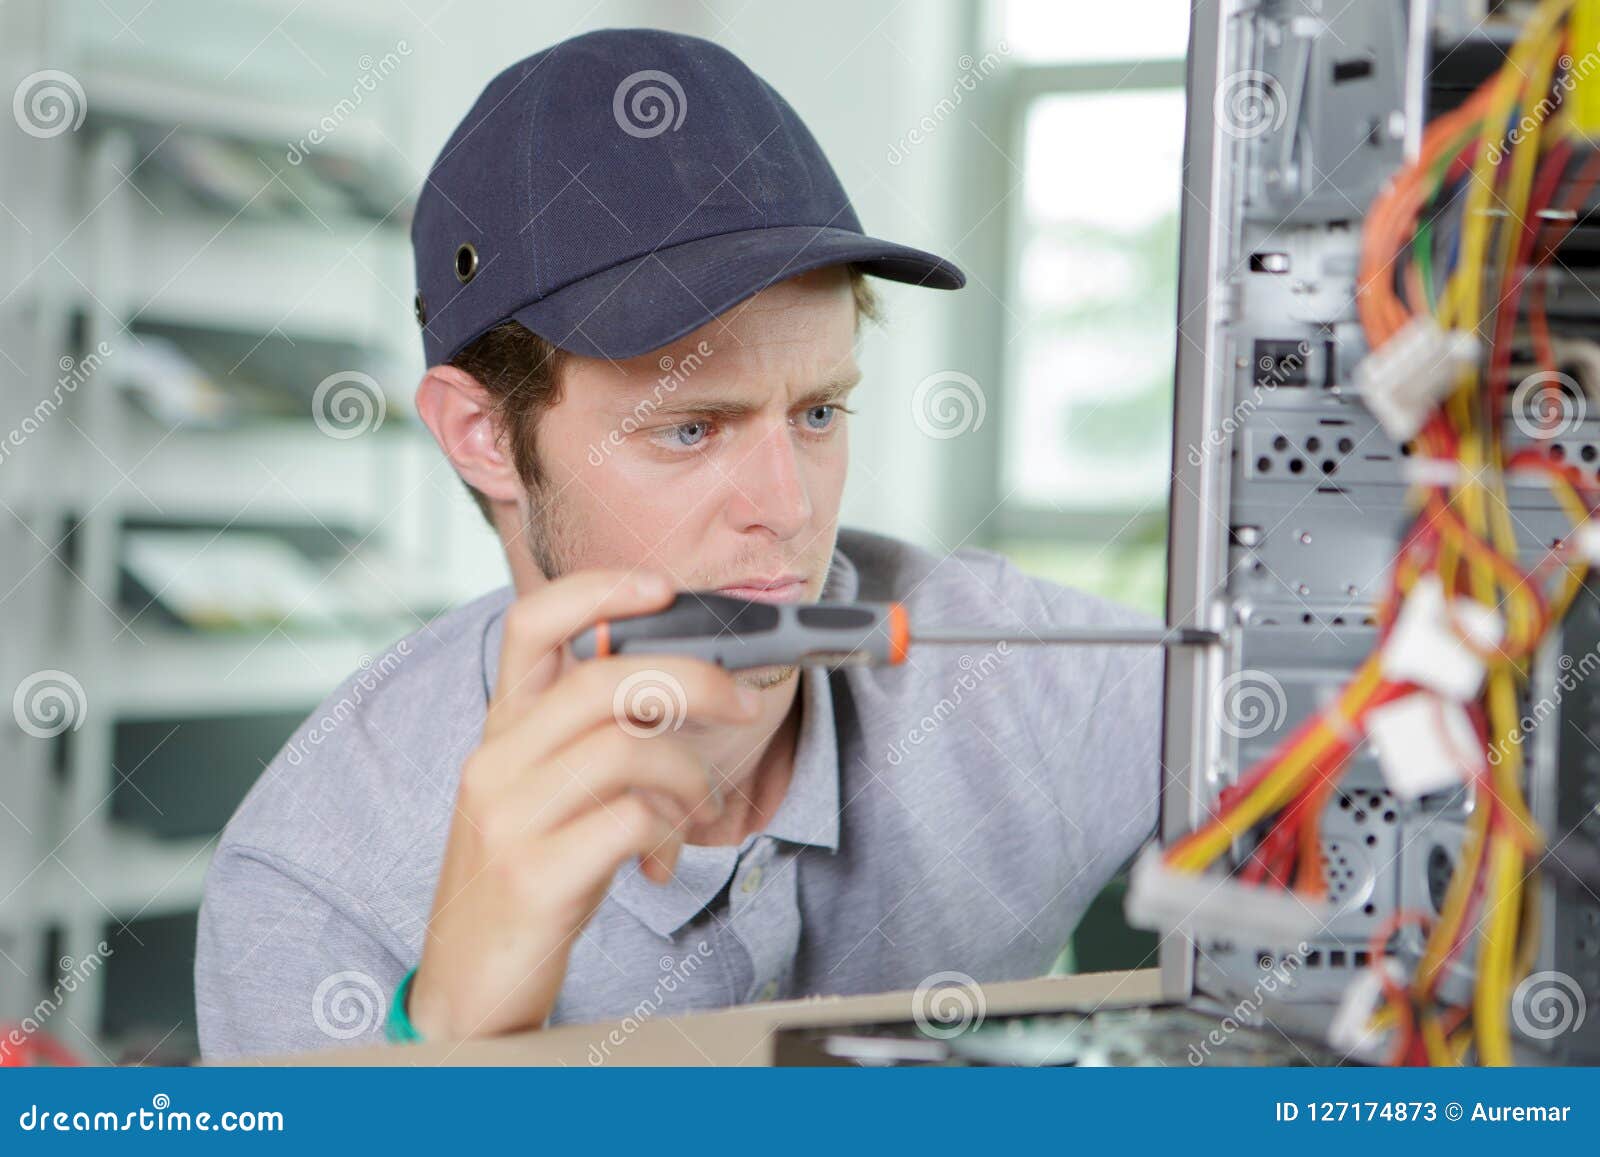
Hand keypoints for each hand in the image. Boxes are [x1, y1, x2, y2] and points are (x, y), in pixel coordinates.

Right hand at [407, 569, 758, 1039]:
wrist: (466, 989)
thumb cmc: (527, 881)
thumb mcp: (545, 796)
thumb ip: (590, 741)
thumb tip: (682, 690)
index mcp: (500, 733)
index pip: (531, 626)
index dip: (599, 591)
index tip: (661, 586)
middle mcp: (495, 763)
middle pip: (605, 680)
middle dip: (695, 680)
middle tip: (743, 706)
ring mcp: (509, 819)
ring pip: (628, 747)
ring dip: (692, 775)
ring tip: (703, 809)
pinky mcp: (535, 876)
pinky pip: (631, 820)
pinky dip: (670, 831)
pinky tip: (665, 859)